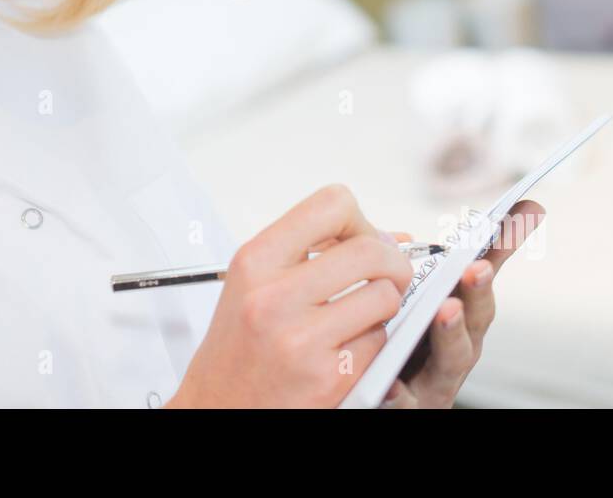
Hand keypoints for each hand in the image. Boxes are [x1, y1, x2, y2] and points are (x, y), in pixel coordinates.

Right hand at [168, 184, 412, 407]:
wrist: (218, 405)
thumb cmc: (238, 345)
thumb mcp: (256, 282)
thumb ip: (314, 251)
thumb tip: (393, 236)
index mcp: (256, 261)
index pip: (332, 206)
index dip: (360, 220)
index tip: (362, 238)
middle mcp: (274, 297)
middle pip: (369, 251)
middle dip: (393, 261)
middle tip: (388, 274)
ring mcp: (302, 340)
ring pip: (384, 296)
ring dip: (384, 304)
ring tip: (361, 313)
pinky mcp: (328, 378)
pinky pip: (379, 341)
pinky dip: (372, 342)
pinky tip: (345, 346)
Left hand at [379, 200, 544, 408]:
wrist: (378, 398)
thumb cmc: (399, 348)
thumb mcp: (407, 302)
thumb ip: (406, 271)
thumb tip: (404, 237)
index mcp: (459, 316)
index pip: (482, 274)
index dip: (501, 244)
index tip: (519, 211)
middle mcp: (458, 348)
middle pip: (477, 315)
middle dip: (479, 289)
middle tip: (477, 265)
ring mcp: (438, 381)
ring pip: (452, 359)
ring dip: (453, 333)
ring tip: (447, 309)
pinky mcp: (411, 407)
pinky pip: (405, 402)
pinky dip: (402, 394)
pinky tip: (393, 384)